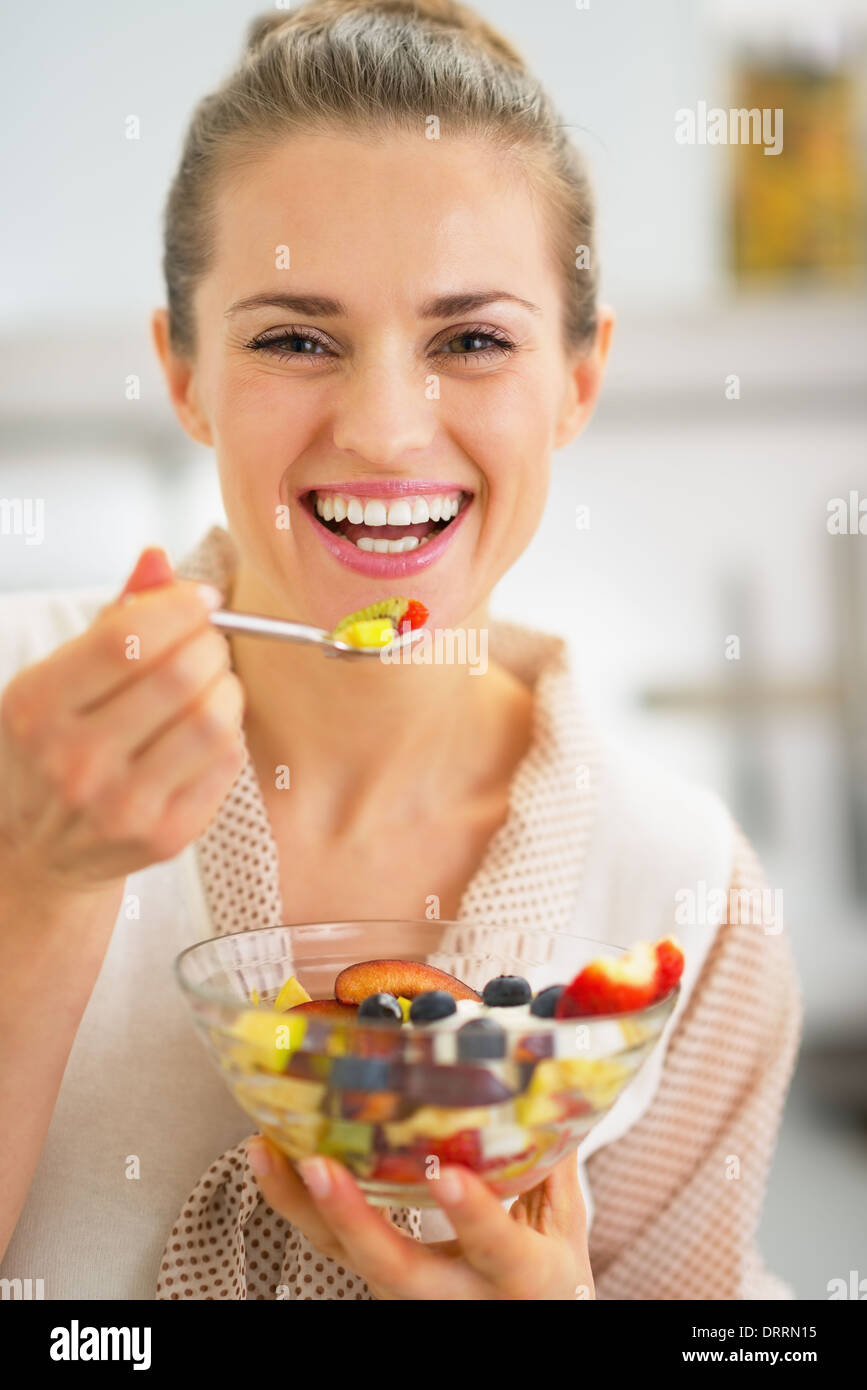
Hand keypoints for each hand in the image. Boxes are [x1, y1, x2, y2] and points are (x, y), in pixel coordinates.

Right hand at [0, 547, 245, 890]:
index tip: (200, 599)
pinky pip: (227, 762)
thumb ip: (113, 618)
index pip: (126, 638)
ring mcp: (121, 805)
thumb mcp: (59, 680)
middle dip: (210, 644)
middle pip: (179, 675)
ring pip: (212, 720)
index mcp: (38, 708)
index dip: (180, 607)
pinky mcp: (165, 836)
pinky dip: (230, 732)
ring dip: (227, 687)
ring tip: (213, 684)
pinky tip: (209, 729)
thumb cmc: (54, 751)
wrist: (40, 850)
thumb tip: (159, 559)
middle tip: (208, 643)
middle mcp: (75, 760)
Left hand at [247, 1136, 594, 1299]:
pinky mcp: (374, 1281)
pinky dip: (294, 1201)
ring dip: (298, 1203)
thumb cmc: (550, 1278)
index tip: (444, 1174)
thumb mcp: (564, 1225)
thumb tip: (557, 1077)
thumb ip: (555, 1158)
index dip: (469, 1212)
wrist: (531, 1327)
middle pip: (392, 1267)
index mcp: (515, 1275)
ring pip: (341, 1256)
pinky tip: (270, 1155)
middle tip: (318, 1165)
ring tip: (265, 1147)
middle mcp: (452, 1294)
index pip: (494, 1246)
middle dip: (351, 1217)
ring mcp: (404, 1293)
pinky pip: (328, 1245)